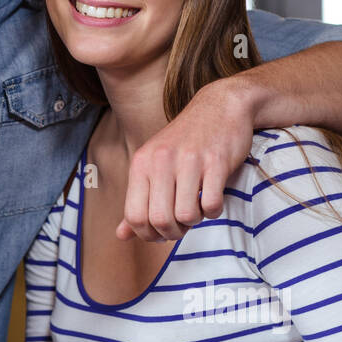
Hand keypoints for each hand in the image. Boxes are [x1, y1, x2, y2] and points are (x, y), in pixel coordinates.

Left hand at [117, 79, 257, 242]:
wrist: (220, 106)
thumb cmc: (185, 141)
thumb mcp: (154, 165)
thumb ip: (137, 200)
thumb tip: (121, 235)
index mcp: (141, 163)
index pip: (133, 216)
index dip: (147, 234)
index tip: (160, 232)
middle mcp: (161, 161)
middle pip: (159, 220)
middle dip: (172, 232)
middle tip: (182, 225)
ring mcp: (189, 161)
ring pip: (186, 216)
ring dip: (194, 222)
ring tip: (197, 209)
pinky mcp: (216, 162)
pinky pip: (211, 205)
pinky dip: (213, 211)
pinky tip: (212, 200)